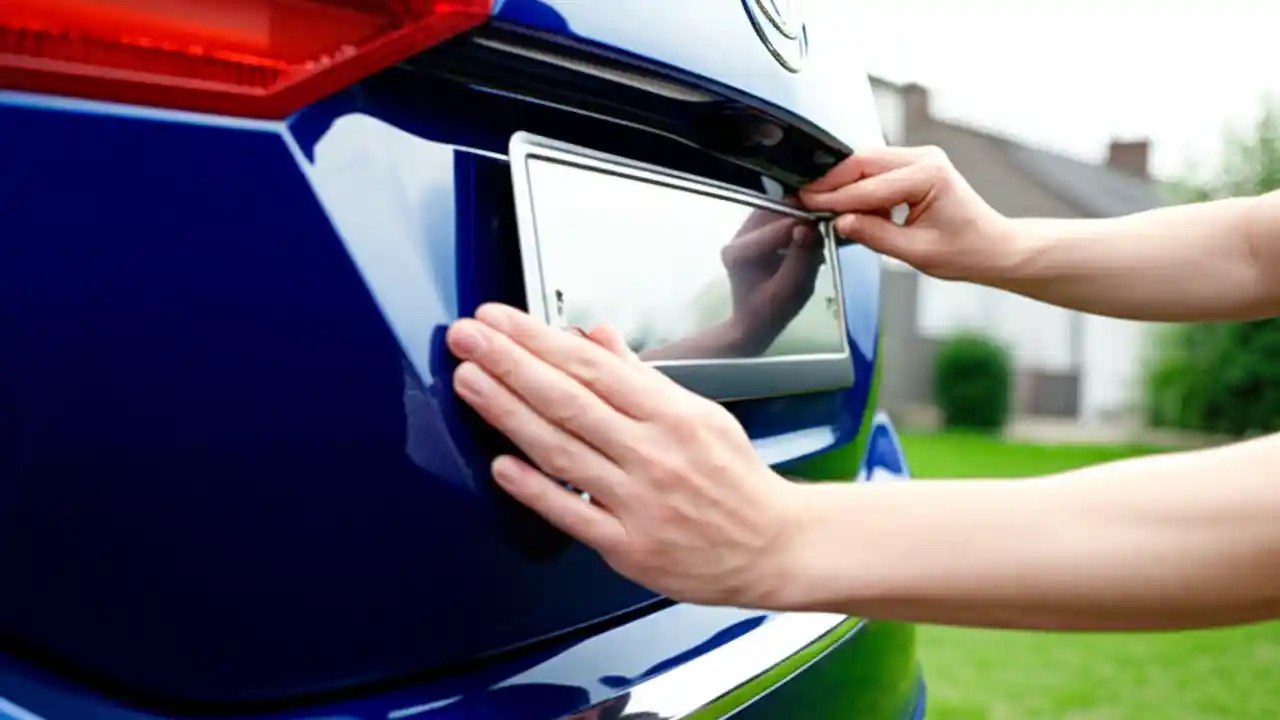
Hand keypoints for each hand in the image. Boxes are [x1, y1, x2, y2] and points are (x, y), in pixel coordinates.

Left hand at [445, 303, 803, 606]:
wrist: (773, 548)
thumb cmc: (735, 480)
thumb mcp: (701, 414)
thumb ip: (642, 377)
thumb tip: (595, 336)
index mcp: (673, 414)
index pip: (592, 367)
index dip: (539, 339)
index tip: (500, 320)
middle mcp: (653, 453)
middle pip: (569, 401)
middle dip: (510, 362)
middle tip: (467, 336)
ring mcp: (639, 501)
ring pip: (562, 450)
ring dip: (508, 412)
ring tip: (470, 381)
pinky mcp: (629, 547)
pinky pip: (572, 514)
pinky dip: (534, 488)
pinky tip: (500, 464)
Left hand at [720, 209, 823, 354]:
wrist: (754, 322)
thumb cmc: (772, 312)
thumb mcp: (792, 290)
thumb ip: (801, 258)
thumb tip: (808, 227)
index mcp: (740, 252)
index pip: (779, 226)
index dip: (807, 225)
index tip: (828, 232)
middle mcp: (737, 237)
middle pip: (777, 212)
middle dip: (802, 219)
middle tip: (822, 237)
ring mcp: (742, 232)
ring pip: (777, 211)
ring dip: (799, 221)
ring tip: (814, 241)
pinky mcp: (751, 232)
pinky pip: (776, 217)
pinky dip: (793, 225)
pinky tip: (803, 242)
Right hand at [799, 146, 1016, 281]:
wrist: (992, 247)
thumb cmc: (966, 249)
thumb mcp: (916, 252)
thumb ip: (875, 235)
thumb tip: (842, 223)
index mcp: (928, 175)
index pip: (868, 186)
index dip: (834, 197)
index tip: (808, 203)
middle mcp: (925, 159)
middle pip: (863, 162)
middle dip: (832, 181)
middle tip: (805, 198)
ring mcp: (921, 159)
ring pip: (867, 163)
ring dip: (844, 183)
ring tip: (823, 205)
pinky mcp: (915, 167)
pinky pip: (877, 171)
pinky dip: (859, 186)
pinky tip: (850, 207)